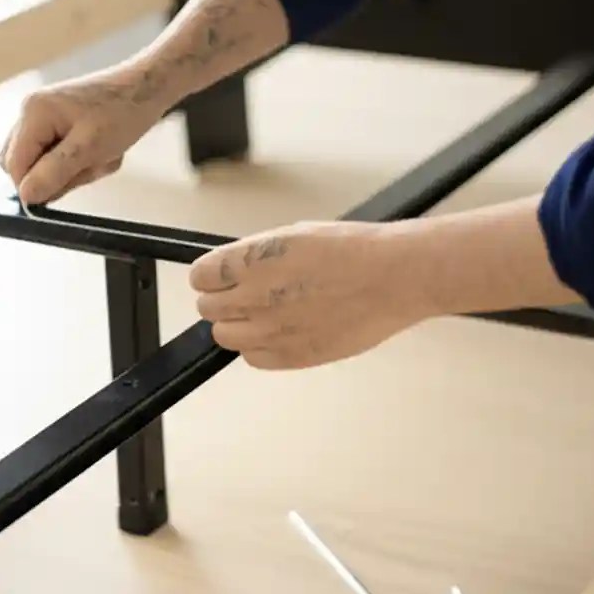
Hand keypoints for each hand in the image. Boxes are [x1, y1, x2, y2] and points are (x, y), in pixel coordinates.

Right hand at [0, 63, 167, 204]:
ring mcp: (42, 115)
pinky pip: (56, 155)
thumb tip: (25, 196)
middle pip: (23, 165)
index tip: (68, 185)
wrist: (147, 88)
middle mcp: (30, 111)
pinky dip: (78, 161)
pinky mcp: (56, 121)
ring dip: (71, 170)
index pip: (14, 166)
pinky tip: (100, 151)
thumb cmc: (123, 112)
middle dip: (55, 176)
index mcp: (33, 113)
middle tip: (89, 167)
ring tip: (100, 156)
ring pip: (41, 163)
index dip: (36, 185)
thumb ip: (54, 173)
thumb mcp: (90, 149)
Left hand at [189, 221, 434, 369]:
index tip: (220, 279)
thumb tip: (236, 271)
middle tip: (244, 296)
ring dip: (237, 326)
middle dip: (221, 302)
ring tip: (264, 315)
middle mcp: (253, 295)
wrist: (393, 277)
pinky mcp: (292, 355)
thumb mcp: (293, 235)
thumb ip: (255, 257)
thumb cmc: (352, 250)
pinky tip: (281, 332)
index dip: (210, 277)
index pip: (200, 276)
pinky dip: (260, 348)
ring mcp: (271, 329)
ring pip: (225, 336)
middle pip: (208, 309)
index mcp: (251, 260)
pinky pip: (253, 359)